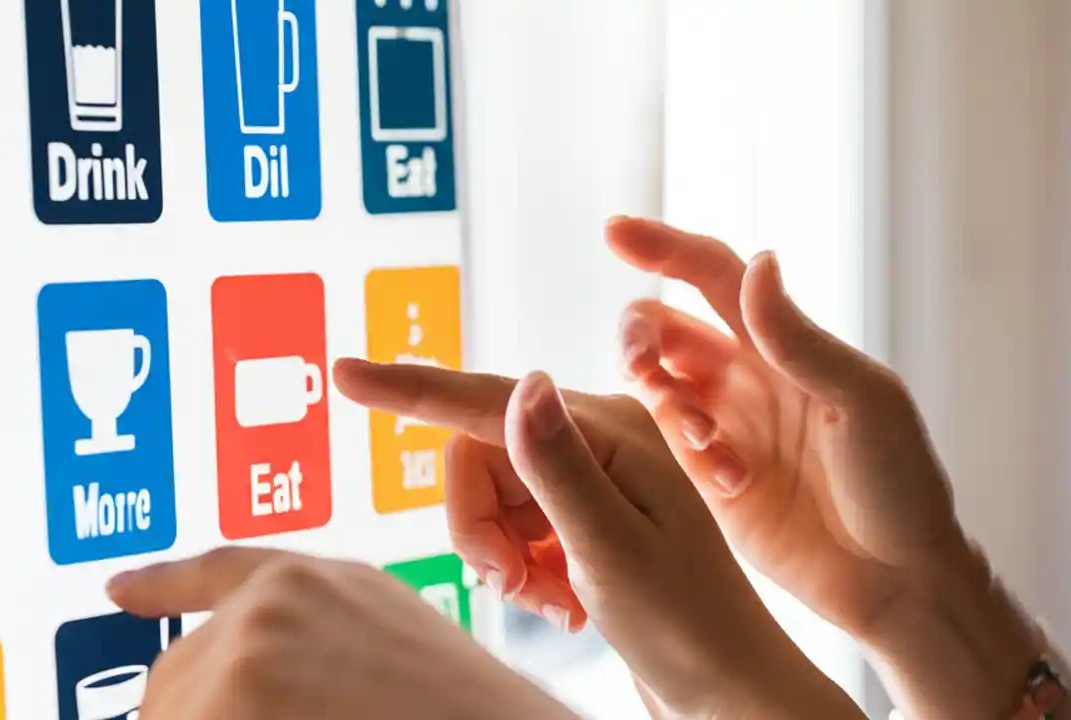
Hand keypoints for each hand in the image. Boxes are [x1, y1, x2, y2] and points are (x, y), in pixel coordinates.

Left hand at [106, 547, 574, 719]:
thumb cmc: (460, 709)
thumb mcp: (380, 645)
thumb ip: (308, 642)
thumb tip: (245, 678)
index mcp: (318, 581)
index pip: (217, 571)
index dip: (162, 583)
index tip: (117, 588)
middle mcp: (273, 602)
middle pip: (179, 676)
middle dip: (207, 714)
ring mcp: (243, 653)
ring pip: (170, 717)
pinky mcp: (220, 706)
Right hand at [333, 361, 861, 718]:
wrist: (727, 688)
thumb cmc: (688, 625)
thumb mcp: (614, 549)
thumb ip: (558, 468)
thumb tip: (523, 383)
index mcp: (612, 431)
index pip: (492, 401)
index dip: (412, 391)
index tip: (344, 374)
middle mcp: (598, 440)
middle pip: (477, 456)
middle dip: (475, 526)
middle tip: (510, 582)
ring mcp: (589, 478)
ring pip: (488, 497)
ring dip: (499, 555)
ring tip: (548, 599)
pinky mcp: (582, 516)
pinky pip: (511, 528)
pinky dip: (519, 569)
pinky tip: (561, 602)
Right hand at [610, 217, 965, 633]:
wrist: (898, 582)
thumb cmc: (900, 485)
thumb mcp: (863, 403)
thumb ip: (801, 339)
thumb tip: (758, 263)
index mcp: (786, 342)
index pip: (713, 274)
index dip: (663, 247)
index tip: (612, 232)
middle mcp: (748, 375)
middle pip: (665, 326)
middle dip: (639, 335)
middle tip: (643, 367)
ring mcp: (725, 427)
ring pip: (655, 385)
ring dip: (660, 398)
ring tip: (707, 442)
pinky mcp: (708, 479)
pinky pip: (667, 445)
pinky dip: (682, 452)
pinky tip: (728, 481)